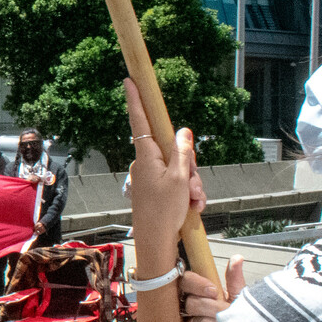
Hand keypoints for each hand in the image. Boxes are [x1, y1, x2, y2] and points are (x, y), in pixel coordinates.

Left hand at [123, 80, 207, 268]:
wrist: (156, 241)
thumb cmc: (164, 210)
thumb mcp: (181, 179)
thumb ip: (183, 153)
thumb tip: (183, 131)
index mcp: (146, 156)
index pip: (140, 121)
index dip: (136, 101)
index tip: (128, 81)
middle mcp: (145, 163)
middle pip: (173, 150)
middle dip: (190, 166)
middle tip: (193, 185)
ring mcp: (150, 176)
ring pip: (179, 169)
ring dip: (191, 184)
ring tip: (192, 201)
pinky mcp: (156, 188)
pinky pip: (177, 183)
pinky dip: (187, 194)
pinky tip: (191, 206)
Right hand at [178, 255, 245, 321]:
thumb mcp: (241, 301)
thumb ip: (235, 281)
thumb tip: (237, 258)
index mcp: (203, 294)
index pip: (187, 281)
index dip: (197, 284)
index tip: (213, 291)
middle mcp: (192, 307)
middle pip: (190, 301)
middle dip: (210, 308)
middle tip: (224, 314)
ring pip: (194, 320)